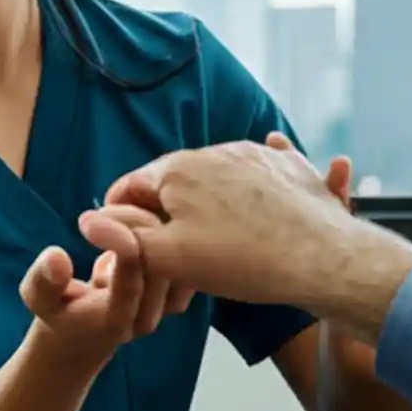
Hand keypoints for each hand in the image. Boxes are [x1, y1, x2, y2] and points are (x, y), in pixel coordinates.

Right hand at [19, 207, 193, 363]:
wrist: (83, 339)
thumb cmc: (58, 313)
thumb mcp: (38, 299)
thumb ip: (44, 281)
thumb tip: (56, 257)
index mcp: (115, 317)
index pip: (131, 271)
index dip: (120, 236)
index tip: (97, 213)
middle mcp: (147, 314)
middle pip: (159, 260)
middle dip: (137, 224)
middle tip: (113, 202)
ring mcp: (167, 306)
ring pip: (177, 255)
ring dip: (155, 225)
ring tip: (129, 205)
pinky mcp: (178, 291)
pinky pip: (184, 253)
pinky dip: (168, 230)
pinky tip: (148, 214)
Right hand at [78, 137, 404, 308]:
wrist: (322, 255)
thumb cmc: (242, 259)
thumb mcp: (169, 259)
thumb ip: (124, 239)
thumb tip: (89, 221)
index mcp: (177, 169)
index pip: (129, 188)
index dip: (120, 219)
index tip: (125, 246)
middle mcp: (213, 151)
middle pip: (171, 183)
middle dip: (164, 214)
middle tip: (171, 254)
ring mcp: (253, 153)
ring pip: (212, 180)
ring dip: (204, 207)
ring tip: (215, 246)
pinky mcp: (285, 165)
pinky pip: (251, 179)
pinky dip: (243, 199)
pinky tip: (251, 226)